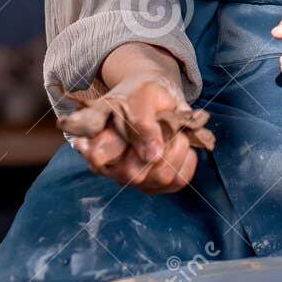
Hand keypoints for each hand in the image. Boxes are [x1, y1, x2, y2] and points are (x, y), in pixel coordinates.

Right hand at [58, 68, 201, 193]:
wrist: (152, 98)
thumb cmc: (142, 94)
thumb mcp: (143, 96)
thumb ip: (143, 122)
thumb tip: (152, 156)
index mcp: (95, 140)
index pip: (99, 155)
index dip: (127, 144)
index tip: (147, 126)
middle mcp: (108, 167)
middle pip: (134, 173)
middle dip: (160, 143)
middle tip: (163, 121)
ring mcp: (130, 180)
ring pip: (161, 177)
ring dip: (177, 148)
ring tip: (171, 130)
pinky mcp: (152, 186)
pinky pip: (179, 179)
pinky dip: (187, 157)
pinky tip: (177, 143)